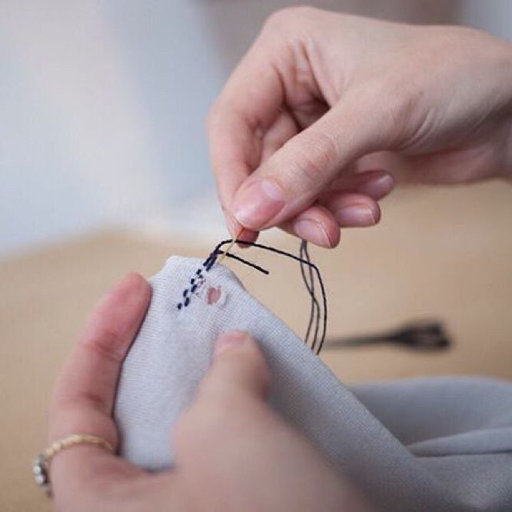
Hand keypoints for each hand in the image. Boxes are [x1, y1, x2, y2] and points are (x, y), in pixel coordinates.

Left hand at [48, 274, 366, 511]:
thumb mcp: (228, 432)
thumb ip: (223, 374)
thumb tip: (236, 347)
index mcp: (105, 507)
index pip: (75, 407)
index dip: (98, 338)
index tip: (132, 287)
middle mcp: (139, 505)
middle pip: (123, 406)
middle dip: (144, 346)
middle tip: (165, 300)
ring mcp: (189, 499)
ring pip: (177, 415)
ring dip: (194, 365)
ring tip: (209, 320)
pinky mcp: (231, 495)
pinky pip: (217, 430)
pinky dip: (230, 389)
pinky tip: (250, 362)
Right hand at [207, 8, 511, 247]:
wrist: (506, 109)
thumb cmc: (451, 80)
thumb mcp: (375, 114)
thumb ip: (309, 164)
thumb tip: (249, 210)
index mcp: (285, 53)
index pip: (231, 122)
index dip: (232, 177)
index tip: (246, 225)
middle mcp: (290, 88)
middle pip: (257, 163)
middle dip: (290, 203)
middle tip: (322, 231)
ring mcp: (311, 125)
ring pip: (285, 186)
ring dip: (320, 209)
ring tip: (363, 213)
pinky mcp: (332, 156)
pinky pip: (314, 195)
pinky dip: (339, 206)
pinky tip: (375, 199)